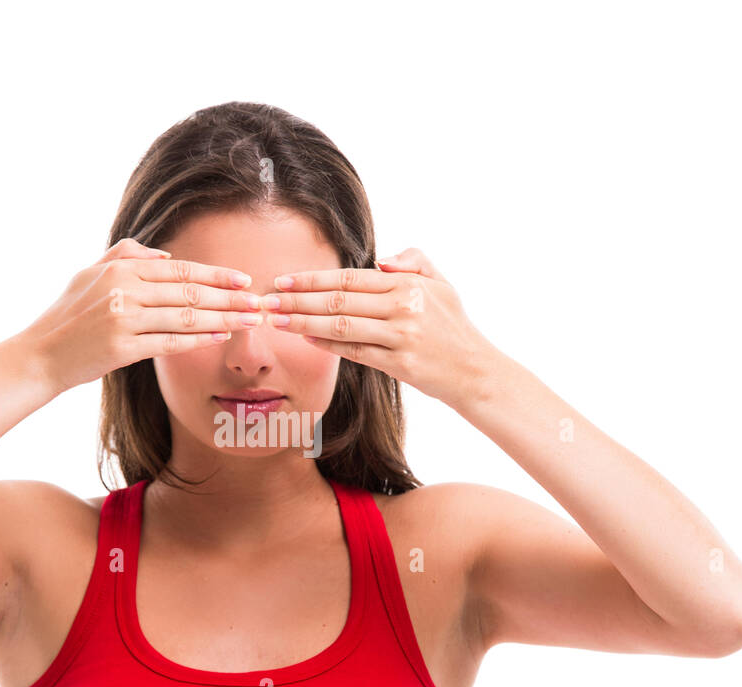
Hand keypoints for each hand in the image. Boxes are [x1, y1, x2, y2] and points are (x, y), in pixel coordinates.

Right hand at [18, 237, 263, 392]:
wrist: (40, 355)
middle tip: (259, 301)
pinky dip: (198, 339)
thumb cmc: (67, 316)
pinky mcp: (123, 348)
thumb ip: (126, 256)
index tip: (243, 279)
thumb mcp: (90, 274)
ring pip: (186, 316)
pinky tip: (220, 336)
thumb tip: (166, 256)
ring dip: (223, 319)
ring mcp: (123, 318)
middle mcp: (123, 289)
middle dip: (229, 297)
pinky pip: (170, 342)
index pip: (179, 269)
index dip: (215, 275)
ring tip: (249, 321)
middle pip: (189, 292)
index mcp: (120, 269)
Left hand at [266, 247, 494, 406]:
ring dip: (303, 323)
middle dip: (297, 300)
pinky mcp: (400, 364)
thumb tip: (381, 260)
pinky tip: (305, 340)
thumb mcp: (441, 284)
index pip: (349, 278)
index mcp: (408, 284)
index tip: (283, 280)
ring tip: (276, 320)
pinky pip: (355, 352)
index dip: (312, 279)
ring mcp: (401, 336)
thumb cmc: (453, 326)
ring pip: (341, 326)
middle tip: (266, 300)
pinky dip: (327, 345)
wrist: (475, 371)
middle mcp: (404, 307)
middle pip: (338, 300)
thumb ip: (413, 262)